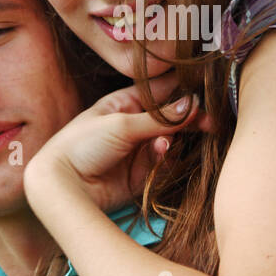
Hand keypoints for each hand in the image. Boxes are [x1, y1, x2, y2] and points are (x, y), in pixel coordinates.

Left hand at [23, 80, 206, 215]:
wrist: (64, 186)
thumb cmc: (83, 145)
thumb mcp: (121, 124)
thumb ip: (160, 118)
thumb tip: (194, 104)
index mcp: (124, 103)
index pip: (160, 91)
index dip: (183, 90)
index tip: (208, 89)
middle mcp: (133, 124)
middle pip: (171, 118)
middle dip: (190, 119)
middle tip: (210, 123)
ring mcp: (138, 150)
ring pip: (171, 140)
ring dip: (175, 140)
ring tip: (169, 143)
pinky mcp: (142, 174)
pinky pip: (164, 163)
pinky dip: (166, 158)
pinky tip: (161, 154)